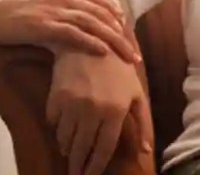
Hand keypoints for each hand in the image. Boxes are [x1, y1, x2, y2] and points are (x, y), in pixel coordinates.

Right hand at [0, 0, 138, 61]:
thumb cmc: (7, 10)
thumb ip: (56, 0)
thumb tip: (72, 13)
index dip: (115, 14)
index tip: (126, 29)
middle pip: (101, 12)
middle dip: (122, 32)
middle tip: (134, 50)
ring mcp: (53, 8)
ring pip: (93, 24)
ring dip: (114, 41)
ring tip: (127, 57)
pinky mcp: (43, 25)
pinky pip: (74, 34)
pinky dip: (92, 43)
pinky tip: (103, 53)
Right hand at [48, 50, 150, 174]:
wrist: (92, 39)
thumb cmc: (119, 67)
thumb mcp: (136, 93)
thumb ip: (142, 123)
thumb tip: (145, 151)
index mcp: (115, 112)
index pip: (103, 149)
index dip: (95, 166)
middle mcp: (94, 111)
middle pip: (82, 148)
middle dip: (78, 165)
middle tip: (75, 174)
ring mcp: (73, 104)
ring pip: (65, 138)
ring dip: (67, 148)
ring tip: (69, 152)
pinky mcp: (56, 96)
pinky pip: (53, 122)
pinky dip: (56, 129)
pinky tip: (62, 129)